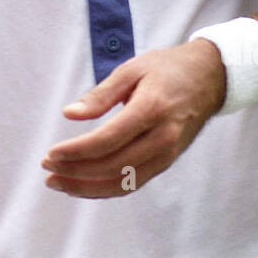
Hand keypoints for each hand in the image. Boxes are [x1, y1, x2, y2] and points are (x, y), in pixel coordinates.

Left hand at [41, 39, 225, 198]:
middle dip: (76, 172)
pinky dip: (106, 188)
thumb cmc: (167, 69)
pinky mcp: (167, 162)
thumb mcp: (131, 69)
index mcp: (151, 109)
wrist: (210, 78)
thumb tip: (69, 114)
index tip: (51, 153)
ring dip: (87, 187)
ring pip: (123, 182)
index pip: (107, 140)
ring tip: (58, 182)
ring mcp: (167, 153)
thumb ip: (100, 94)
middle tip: (47, 168)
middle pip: (113, 166)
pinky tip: (83, 184)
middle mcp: (162, 137)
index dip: (76, 152)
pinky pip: (133, 183)